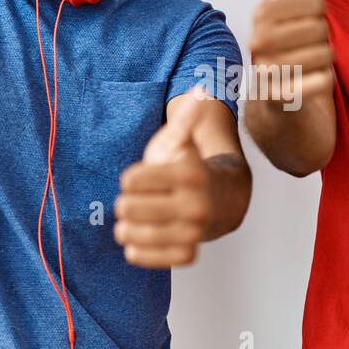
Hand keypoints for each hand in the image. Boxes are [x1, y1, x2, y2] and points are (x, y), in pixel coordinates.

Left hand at [114, 90, 211, 268]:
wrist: (224, 203)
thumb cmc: (191, 169)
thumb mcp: (184, 142)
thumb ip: (186, 119)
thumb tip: (200, 90)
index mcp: (190, 174)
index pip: (130, 180)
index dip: (130, 179)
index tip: (139, 180)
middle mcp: (195, 205)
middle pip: (127, 208)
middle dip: (124, 204)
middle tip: (131, 203)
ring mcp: (193, 233)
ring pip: (134, 235)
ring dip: (126, 229)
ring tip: (130, 222)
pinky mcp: (187, 255)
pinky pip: (147, 258)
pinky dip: (136, 251)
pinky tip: (137, 240)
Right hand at [248, 0, 333, 105]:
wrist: (278, 115)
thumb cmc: (281, 51)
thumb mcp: (277, 6)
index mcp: (260, 19)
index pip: (304, 4)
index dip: (316, 11)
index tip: (314, 20)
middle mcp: (257, 47)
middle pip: (311, 30)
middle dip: (320, 36)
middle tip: (317, 44)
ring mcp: (265, 77)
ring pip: (315, 56)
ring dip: (324, 59)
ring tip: (319, 63)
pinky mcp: (278, 105)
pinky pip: (313, 85)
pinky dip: (322, 82)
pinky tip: (319, 82)